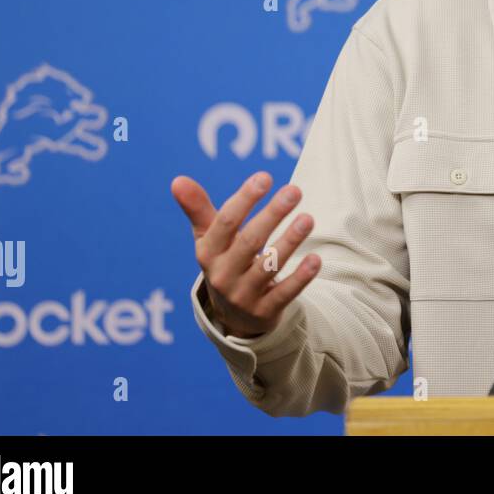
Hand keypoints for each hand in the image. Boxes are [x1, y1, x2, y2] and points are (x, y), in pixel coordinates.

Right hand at [171, 172, 320, 339]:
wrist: (233, 315)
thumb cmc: (224, 261)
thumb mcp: (209, 239)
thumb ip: (198, 209)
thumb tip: (177, 180)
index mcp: (208, 252)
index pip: (225, 223)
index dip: (244, 199)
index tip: (265, 177)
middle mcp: (223, 275)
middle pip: (249, 241)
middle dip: (272, 215)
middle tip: (294, 190)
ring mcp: (244, 295)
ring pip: (268, 266)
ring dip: (290, 241)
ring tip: (308, 219)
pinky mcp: (265, 311)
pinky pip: (285, 293)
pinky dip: (300, 277)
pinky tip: (316, 259)